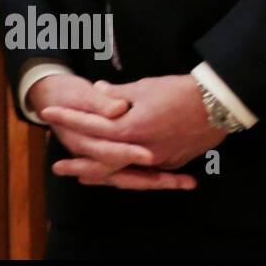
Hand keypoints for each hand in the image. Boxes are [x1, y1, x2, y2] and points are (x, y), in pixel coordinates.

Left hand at [42, 75, 227, 189]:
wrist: (216, 106)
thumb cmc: (178, 91)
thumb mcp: (143, 88)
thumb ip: (116, 95)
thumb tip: (98, 91)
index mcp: (130, 127)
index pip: (92, 125)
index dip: (68, 118)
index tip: (48, 113)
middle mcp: (141, 149)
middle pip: (102, 161)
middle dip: (78, 164)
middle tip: (57, 168)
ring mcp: (156, 159)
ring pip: (122, 173)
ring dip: (100, 175)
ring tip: (81, 177)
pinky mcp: (169, 162)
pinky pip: (141, 174)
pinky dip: (125, 175)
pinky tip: (115, 175)